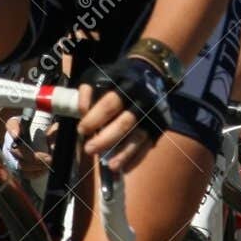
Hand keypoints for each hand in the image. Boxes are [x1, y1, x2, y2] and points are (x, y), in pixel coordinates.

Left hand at [78, 57, 171, 172]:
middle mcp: (141, 101)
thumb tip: (82, 111)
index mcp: (125, 87)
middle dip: (106, 139)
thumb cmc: (118, 79)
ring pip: (139, 137)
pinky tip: (124, 168)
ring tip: (111, 166)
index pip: (110, 104)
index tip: (82, 130)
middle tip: (89, 149)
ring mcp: (152, 115)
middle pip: (125, 123)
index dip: (95, 118)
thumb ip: (87, 92)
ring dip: (125, 153)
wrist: (151, 72)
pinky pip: (148, 145)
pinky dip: (136, 158)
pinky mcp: (158, 126)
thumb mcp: (99, 76)